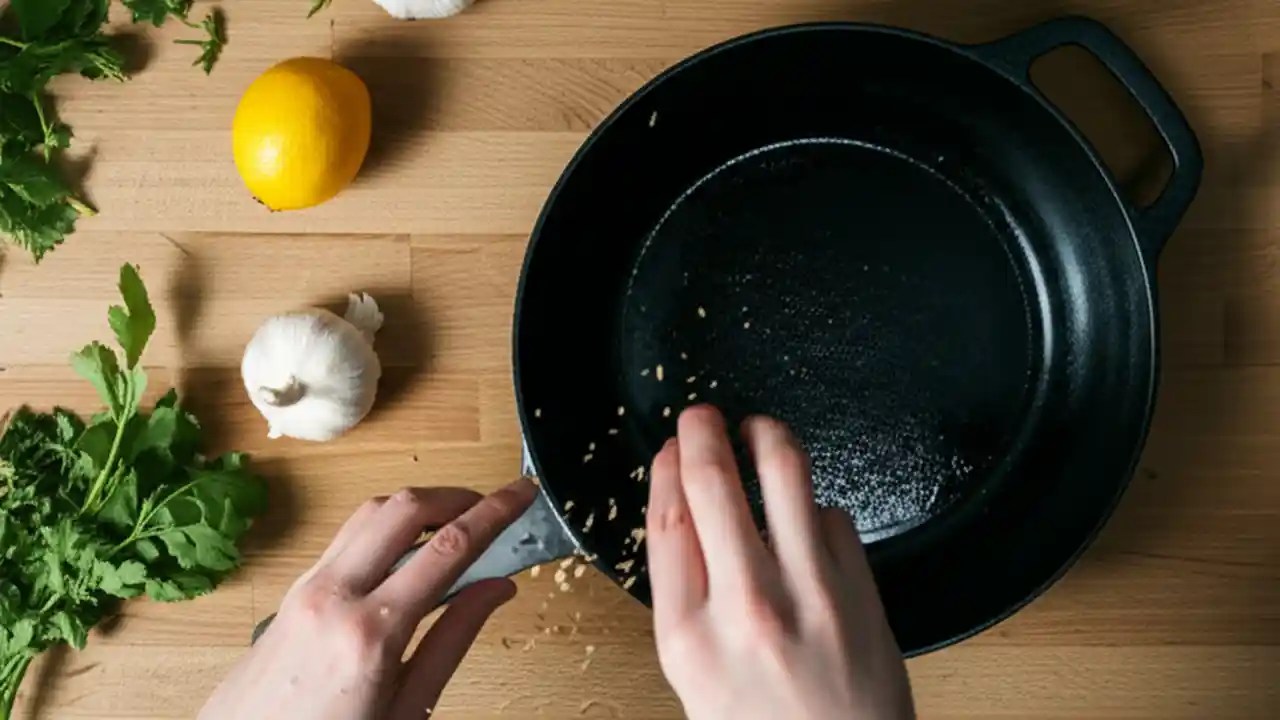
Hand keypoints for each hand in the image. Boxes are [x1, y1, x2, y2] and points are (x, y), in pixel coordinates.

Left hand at [199, 479, 535, 719]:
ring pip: (370, 513)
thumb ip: (453, 642)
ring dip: (419, 505)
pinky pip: (347, 538)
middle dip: (456, 495)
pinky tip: (410, 549)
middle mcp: (334, 596)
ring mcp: (307, 588)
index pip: (448, 549)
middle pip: (403, 508)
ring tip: (456, 522)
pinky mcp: (292, 590)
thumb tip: (497, 588)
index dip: (494, 512)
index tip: (522, 492)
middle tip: (491, 505)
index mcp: (371, 634)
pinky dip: (387, 527)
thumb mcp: (407, 710)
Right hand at [646, 406, 914, 719]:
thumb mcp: (697, 678)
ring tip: (760, 428)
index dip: (669, 469)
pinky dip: (816, 504)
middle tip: (704, 414)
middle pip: (715, 483)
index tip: (672, 448)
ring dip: (768, 436)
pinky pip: (834, 515)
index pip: (668, 521)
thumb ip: (687, 600)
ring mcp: (811, 592)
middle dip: (705, 432)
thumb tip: (688, 517)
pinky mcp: (861, 589)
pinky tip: (807, 514)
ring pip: (784, 476)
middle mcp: (747, 606)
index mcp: (690, 636)